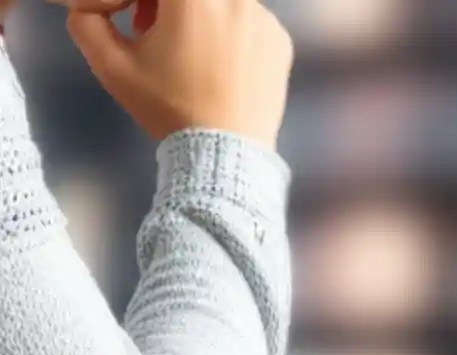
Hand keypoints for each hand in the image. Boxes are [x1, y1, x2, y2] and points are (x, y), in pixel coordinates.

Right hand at [65, 0, 292, 147]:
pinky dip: (229, 33)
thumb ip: (88, 19)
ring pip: (220, 1)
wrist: (225, 151)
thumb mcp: (110, 64)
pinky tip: (219, 67)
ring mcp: (264, 18)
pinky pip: (247, 21)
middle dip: (168, 4)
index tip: (131, 18)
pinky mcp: (281, 40)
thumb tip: (91, 5)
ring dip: (199, 14)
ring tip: (188, 54)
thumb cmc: (167, 106)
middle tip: (154, 32)